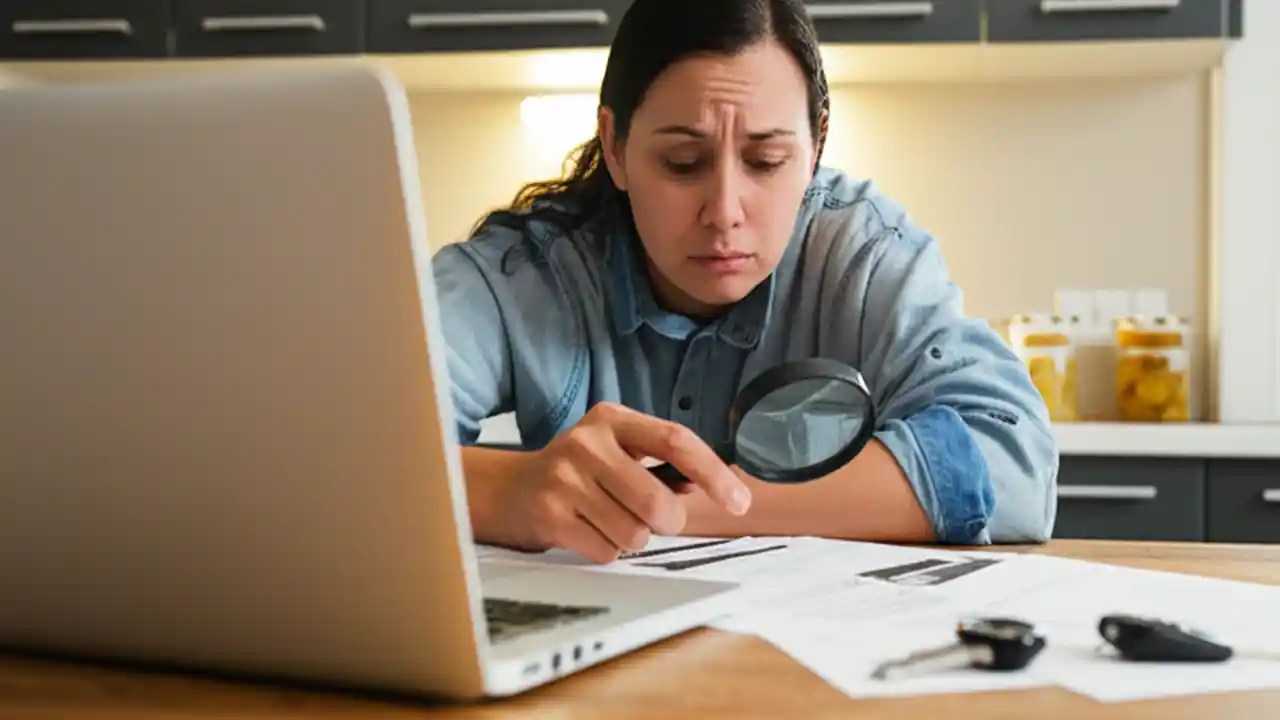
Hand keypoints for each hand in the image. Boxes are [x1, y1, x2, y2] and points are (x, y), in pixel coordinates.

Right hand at [478, 403, 751, 562]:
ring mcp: (565, 478)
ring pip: (634, 533)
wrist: (509, 490)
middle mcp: (588, 443)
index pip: (675, 440)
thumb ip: (662, 465)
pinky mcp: (550, 514)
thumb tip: (717, 488)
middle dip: (667, 523)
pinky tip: (587, 531)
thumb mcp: (616, 452)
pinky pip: (607, 551)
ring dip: (632, 538)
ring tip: (608, 520)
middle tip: (656, 521)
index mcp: (613, 420)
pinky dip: (606, 550)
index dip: (713, 472)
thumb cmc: (579, 472)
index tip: (740, 502)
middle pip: (658, 501)